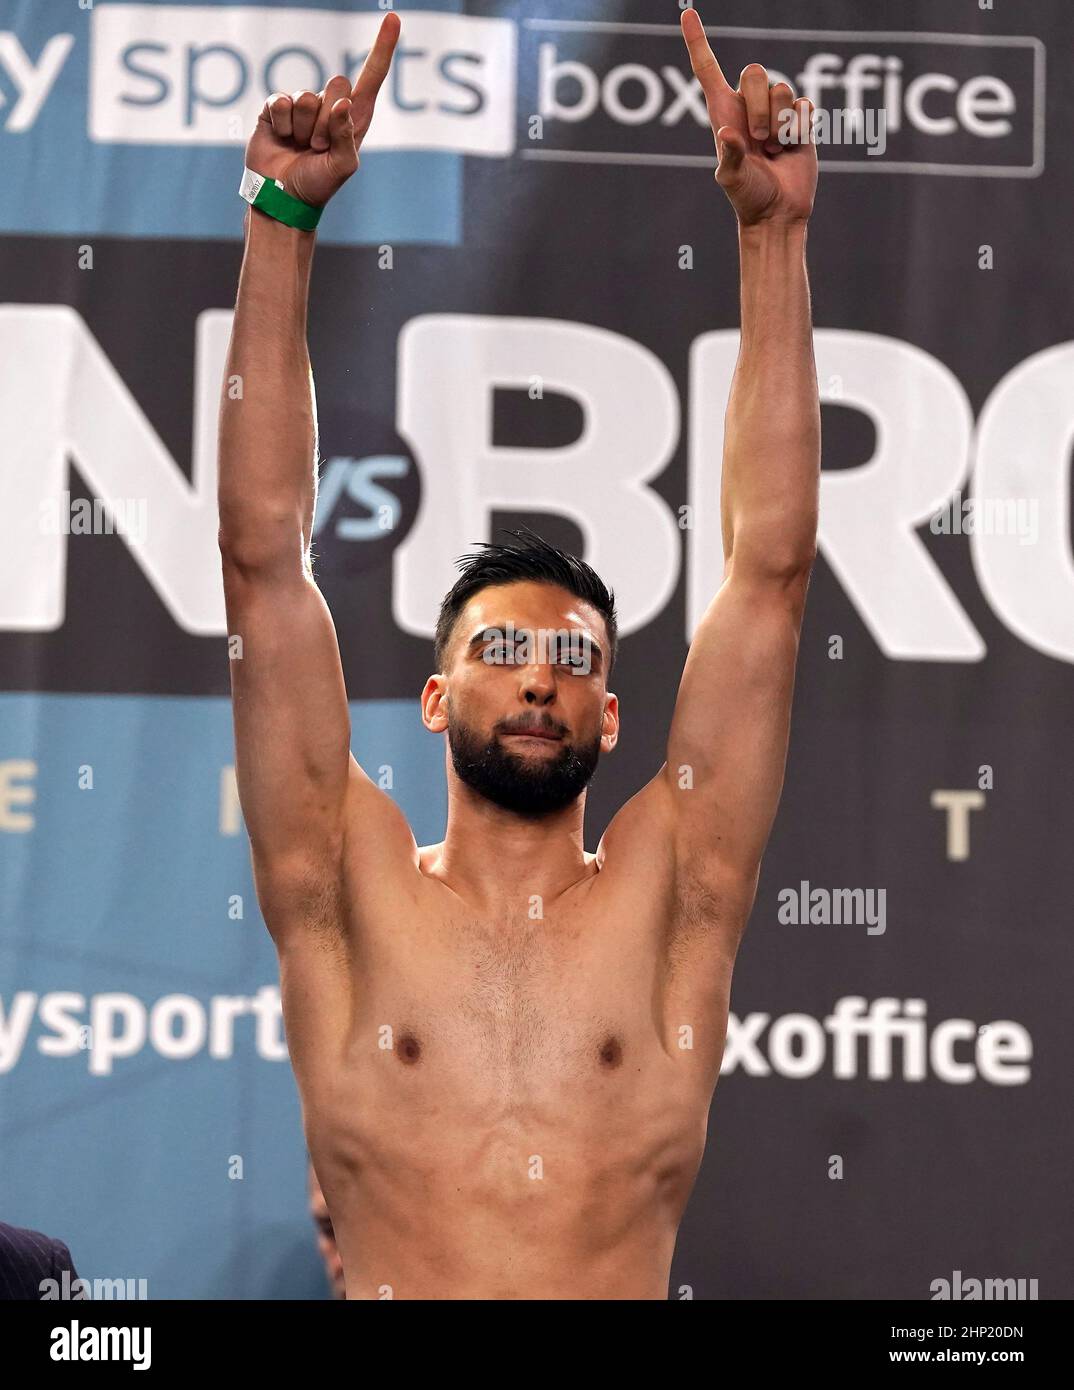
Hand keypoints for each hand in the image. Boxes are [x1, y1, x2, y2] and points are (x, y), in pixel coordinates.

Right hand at [243, 11, 399, 208]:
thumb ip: (346, 137)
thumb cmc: (318, 186)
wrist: (282, 199)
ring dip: (303, 128)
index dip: (382, 48)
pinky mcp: (275, 108)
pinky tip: (281, 138)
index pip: (371, 77)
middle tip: (318, 147)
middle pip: (337, 84)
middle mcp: (329, 107)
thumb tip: (341, 103)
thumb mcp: (342, 167)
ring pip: (307, 97)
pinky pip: (281, 101)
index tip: (393, 18)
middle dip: (328, 122)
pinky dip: (281, 124)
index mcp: (353, 118)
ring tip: (299, 147)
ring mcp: (302, 106)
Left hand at [681, 8, 816, 226]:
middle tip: (760, 140)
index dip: (697, 41)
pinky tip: (792, 148)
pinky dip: (800, 127)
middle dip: (760, 106)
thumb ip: (730, 157)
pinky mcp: (799, 120)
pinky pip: (805, 104)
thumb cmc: (748, 197)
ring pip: (782, 88)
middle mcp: (747, 106)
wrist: (778, 213)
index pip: (707, 69)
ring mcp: (775, 112)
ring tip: (774, 150)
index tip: (686, 13)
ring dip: (780, 123)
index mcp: (722, 112)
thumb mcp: (732, 179)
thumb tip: (728, 133)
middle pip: (755, 72)